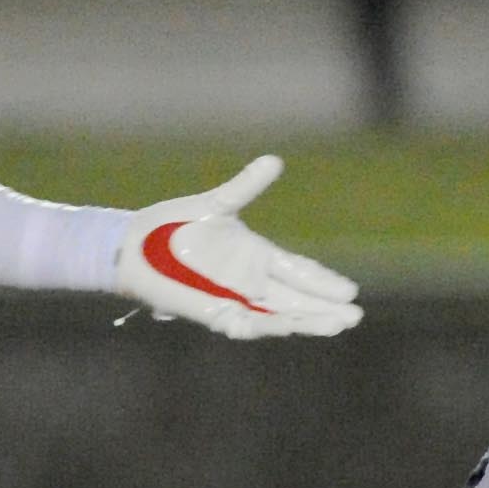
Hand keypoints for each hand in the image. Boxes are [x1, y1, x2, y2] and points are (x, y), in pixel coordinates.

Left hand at [114, 156, 363, 339]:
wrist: (134, 246)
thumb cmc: (174, 224)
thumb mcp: (217, 203)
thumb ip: (246, 187)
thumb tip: (275, 160)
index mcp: (257, 256)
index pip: (300, 272)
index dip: (324, 282)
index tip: (351, 292)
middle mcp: (250, 282)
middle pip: (298, 300)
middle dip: (325, 310)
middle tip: (354, 317)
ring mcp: (234, 300)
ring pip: (279, 316)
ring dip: (305, 322)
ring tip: (334, 326)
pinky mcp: (213, 313)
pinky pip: (245, 324)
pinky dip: (265, 326)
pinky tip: (286, 326)